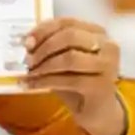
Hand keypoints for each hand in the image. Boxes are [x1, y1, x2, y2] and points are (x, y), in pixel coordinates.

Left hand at [22, 18, 127, 134]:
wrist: (97, 111)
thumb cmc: (78, 82)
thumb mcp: (62, 60)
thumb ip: (49, 48)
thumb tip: (25, 42)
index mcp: (97, 32)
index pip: (67, 22)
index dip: (43, 29)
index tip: (26, 41)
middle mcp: (108, 45)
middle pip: (70, 36)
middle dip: (43, 47)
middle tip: (27, 59)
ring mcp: (108, 65)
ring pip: (70, 58)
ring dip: (44, 66)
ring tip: (29, 73)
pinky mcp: (103, 86)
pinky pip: (70, 80)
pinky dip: (46, 82)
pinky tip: (32, 85)